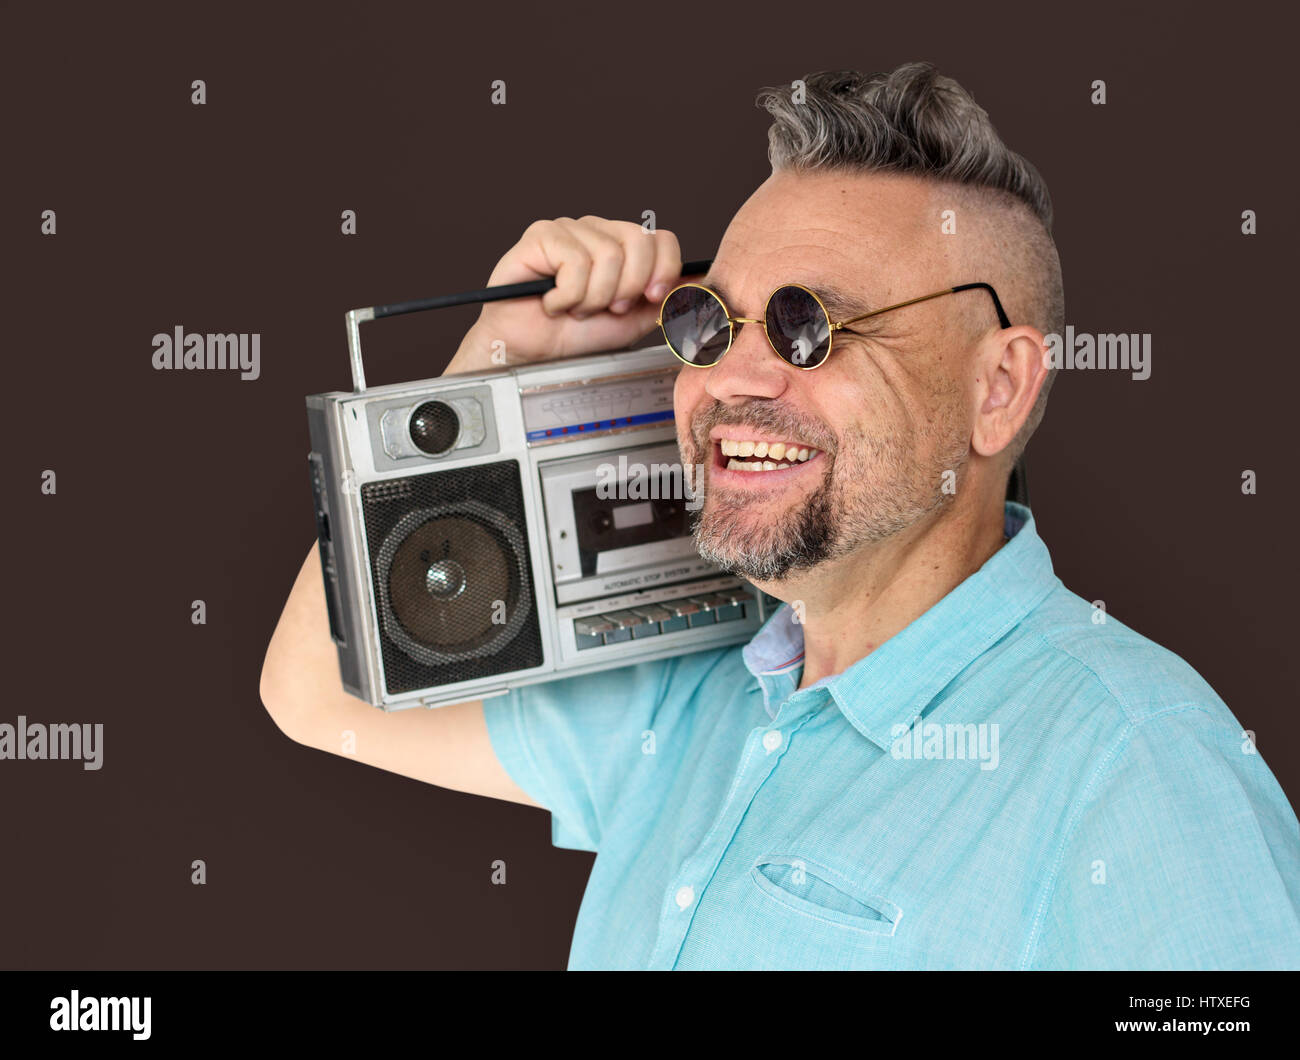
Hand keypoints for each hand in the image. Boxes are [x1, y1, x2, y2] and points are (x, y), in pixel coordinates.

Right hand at [446, 216, 695, 372]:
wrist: (532, 354)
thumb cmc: (575, 337)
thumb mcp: (633, 322)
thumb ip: (664, 301)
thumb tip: (701, 284)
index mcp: (620, 245)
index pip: (661, 238)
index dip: (663, 270)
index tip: (650, 298)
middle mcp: (597, 230)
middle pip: (639, 242)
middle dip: (628, 288)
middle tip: (607, 309)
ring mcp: (569, 229)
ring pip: (608, 256)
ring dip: (593, 298)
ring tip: (574, 309)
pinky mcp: (541, 235)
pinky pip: (575, 261)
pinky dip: (567, 295)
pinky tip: (553, 303)